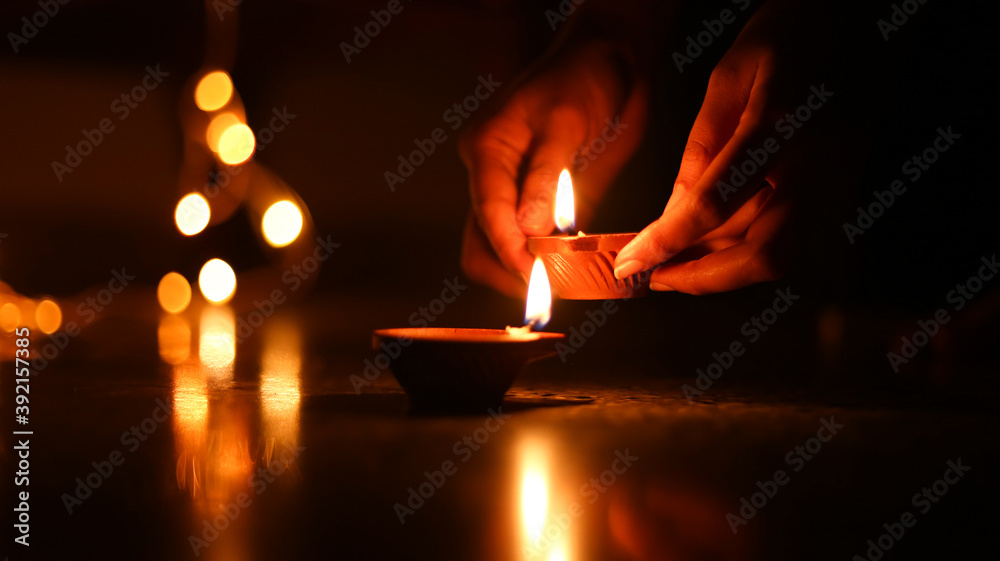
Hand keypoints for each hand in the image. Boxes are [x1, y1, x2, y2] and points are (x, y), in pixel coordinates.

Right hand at [460, 41, 647, 296]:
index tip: (539, 283)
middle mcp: (489, 171)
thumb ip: (547, 177)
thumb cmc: (587, 76)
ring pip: (497, 247)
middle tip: (551, 292)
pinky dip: (542, 260)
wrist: (609, 56)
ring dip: (524, 271)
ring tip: (563, 285)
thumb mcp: (568, 122)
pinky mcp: (534, 195)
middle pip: (479, 242)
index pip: (489, 215)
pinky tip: (569, 268)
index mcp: (487, 148)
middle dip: (509, 272)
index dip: (511, 254)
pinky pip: (526, 239)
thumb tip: (528, 231)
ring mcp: (509, 185)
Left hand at [614, 0, 870, 293]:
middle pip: (761, 256)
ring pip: (781, 258)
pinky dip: (749, 253)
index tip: (630, 264)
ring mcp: (838, 183)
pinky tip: (717, 242)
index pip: (712, 206)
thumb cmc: (792, 35)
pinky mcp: (845, 192)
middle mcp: (814, 165)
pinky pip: (793, 241)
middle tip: (656, 275)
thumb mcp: (729, 77)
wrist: (867, 19)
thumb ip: (702, 148)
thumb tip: (673, 213)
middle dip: (701, 279)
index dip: (665, 244)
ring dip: (725, 273)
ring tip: (678, 261)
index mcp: (777, 126)